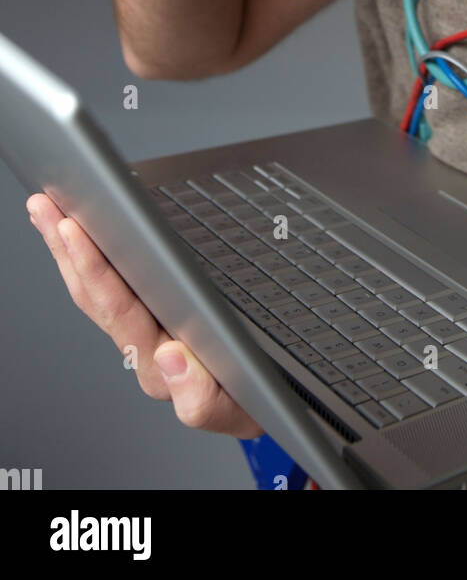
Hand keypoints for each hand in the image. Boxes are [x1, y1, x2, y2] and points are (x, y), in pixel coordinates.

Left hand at [26, 193, 264, 438]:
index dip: (93, 269)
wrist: (266, 411)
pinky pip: (112, 294)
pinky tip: (81, 241)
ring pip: (96, 294)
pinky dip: (91, 262)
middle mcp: (145, 350)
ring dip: (69, 252)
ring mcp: (146, 337)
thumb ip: (202, 397)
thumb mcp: (237, 410)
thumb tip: (170, 355)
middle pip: (95, 297)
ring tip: (50, 214)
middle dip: (68, 249)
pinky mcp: (154, 325)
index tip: (74, 232)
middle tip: (47, 208)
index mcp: (159, 365)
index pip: (118, 310)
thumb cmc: (251, 403)